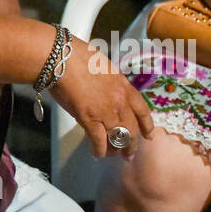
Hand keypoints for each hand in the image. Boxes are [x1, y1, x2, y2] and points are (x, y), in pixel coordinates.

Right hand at [48, 37, 154, 157]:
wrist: (62, 58)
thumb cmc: (77, 56)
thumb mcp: (104, 66)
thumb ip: (110, 82)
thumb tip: (107, 89)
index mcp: (124, 86)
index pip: (142, 110)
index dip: (146, 126)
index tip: (149, 136)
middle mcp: (120, 102)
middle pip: (132, 129)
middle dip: (131, 144)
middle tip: (129, 154)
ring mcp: (106, 112)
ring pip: (118, 138)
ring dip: (115, 149)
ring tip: (112, 155)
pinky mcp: (89, 119)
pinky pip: (99, 142)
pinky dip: (98, 150)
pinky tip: (96, 154)